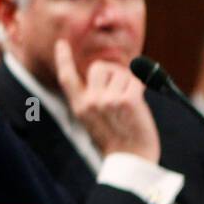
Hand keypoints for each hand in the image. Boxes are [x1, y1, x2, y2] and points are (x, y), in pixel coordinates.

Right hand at [54, 39, 159, 162]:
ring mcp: (108, 100)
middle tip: (121, 86)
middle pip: (99, 67)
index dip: (64, 59)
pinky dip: (142, 87)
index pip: (67, 77)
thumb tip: (108, 74)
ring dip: (130, 82)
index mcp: (79, 106)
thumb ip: (93, 98)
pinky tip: (140, 102)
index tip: (62, 44)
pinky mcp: (128, 101)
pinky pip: (136, 81)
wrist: (131, 160)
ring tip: (131, 103)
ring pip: (121, 73)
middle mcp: (91, 101)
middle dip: (113, 71)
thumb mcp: (93, 120)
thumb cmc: (116, 141)